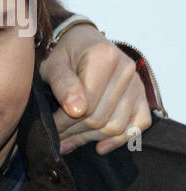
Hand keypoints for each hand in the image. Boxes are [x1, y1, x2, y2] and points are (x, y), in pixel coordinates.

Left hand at [40, 23, 150, 155]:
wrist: (83, 43)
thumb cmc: (65, 55)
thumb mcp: (53, 64)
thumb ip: (62, 83)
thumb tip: (76, 111)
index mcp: (104, 58)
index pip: (86, 105)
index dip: (64, 122)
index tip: (48, 129)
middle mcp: (126, 70)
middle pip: (101, 118)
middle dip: (74, 132)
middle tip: (55, 138)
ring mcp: (137, 84)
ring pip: (116, 126)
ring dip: (90, 138)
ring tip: (69, 141)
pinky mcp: (143, 96)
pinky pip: (139, 124)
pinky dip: (120, 139)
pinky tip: (100, 147)